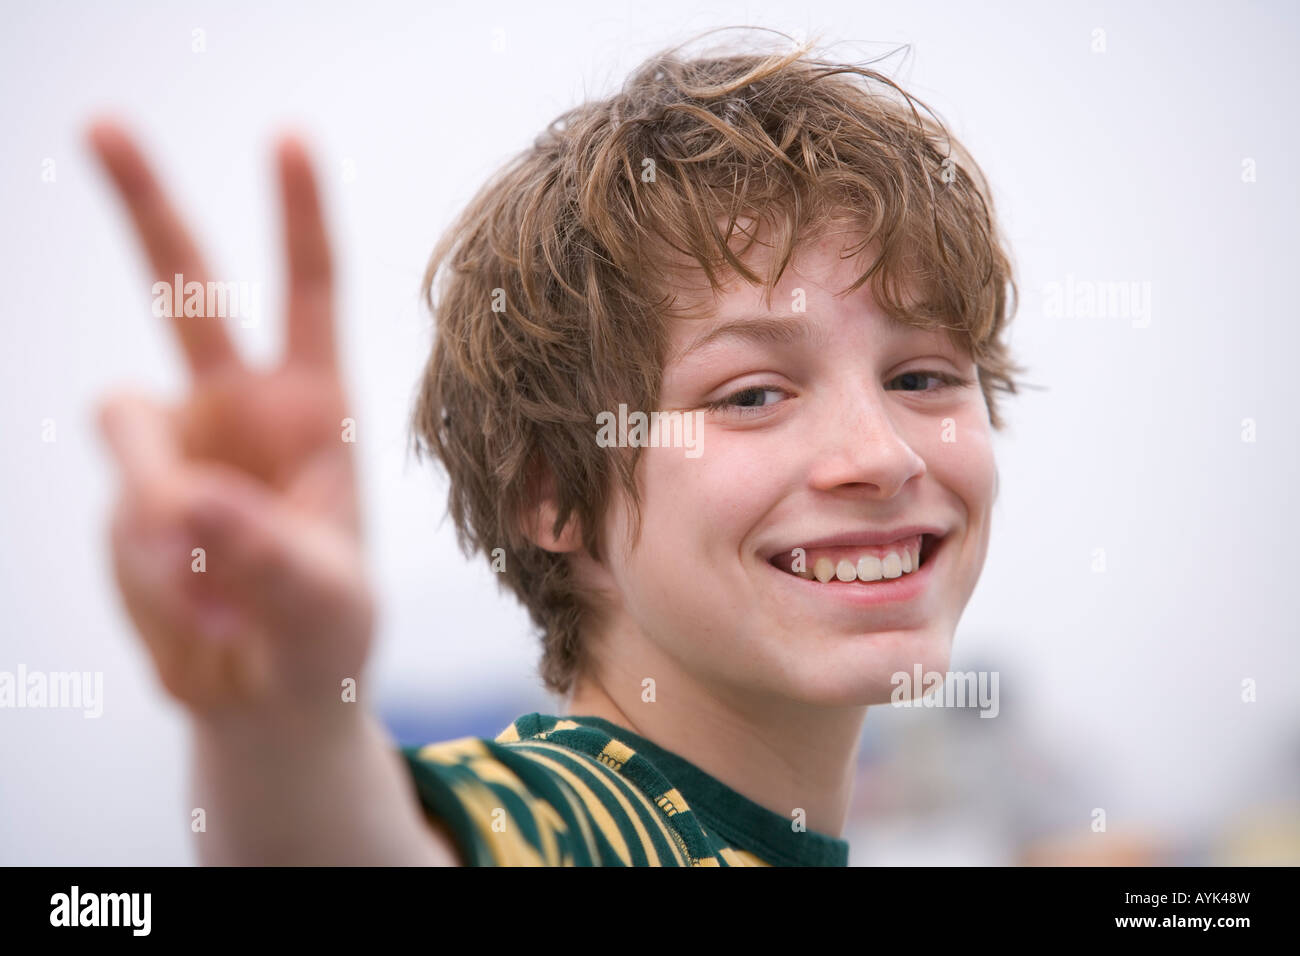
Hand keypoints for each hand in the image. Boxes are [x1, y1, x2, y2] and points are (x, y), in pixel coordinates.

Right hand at [89, 121, 372, 725]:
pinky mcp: (125, 499)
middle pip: (184, 290)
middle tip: (99, 121)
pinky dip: (153, 577)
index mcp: (314, 410)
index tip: (286, 136)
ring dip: (158, 509)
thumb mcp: (327, 607)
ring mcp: (173, 449)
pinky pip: (117, 516)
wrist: (266, 696)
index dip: (298, 216)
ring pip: (124, 423)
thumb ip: (270, 557)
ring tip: (217, 599)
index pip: (309, 297)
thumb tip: (186, 499)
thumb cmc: (324, 635)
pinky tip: (199, 620)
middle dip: (144, 204)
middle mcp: (237, 410)